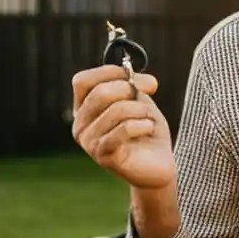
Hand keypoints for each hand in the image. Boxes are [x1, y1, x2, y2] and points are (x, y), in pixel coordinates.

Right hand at [71, 65, 174, 188]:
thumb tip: (132, 76)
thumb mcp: (140, 100)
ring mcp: (88, 142)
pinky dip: (143, 125)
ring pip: (116, 110)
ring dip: (141, 110)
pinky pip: (124, 129)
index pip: (82, 81)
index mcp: (83, 109)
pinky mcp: (103, 156)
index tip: (133, 76)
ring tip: (149, 119)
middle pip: (99, 93)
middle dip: (128, 89)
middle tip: (146, 95)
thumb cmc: (146, 131)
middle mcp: (80, 125)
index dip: (108, 72)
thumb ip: (132, 84)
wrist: (158, 165)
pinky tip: (149, 129)